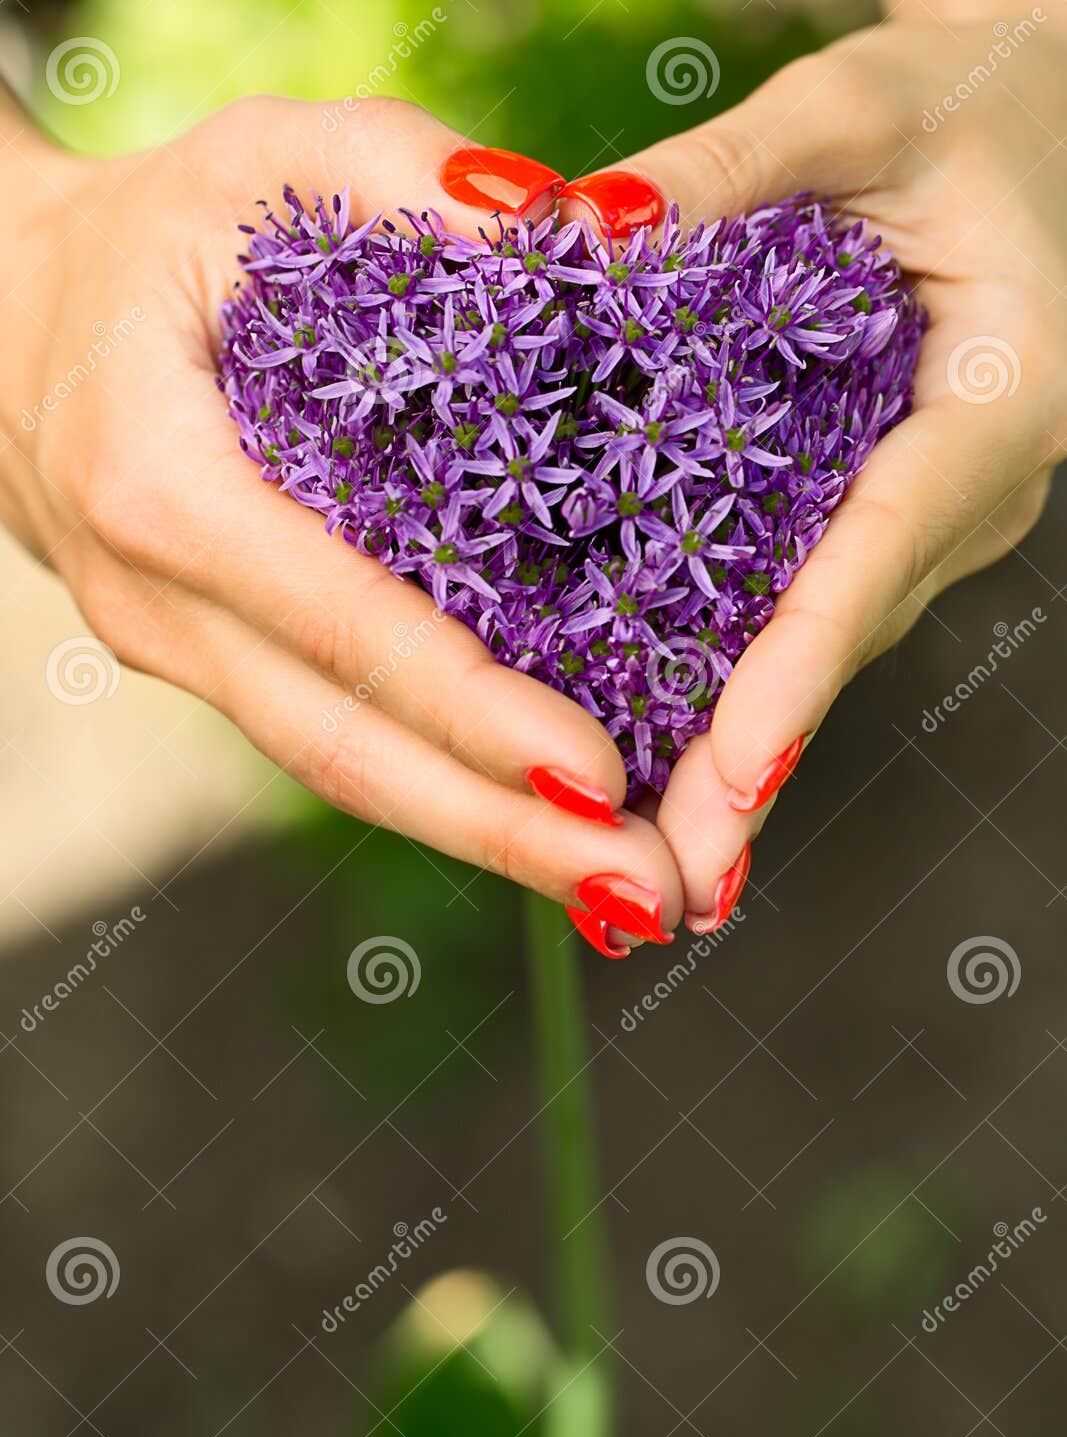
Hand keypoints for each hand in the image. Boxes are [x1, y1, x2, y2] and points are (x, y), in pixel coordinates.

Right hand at [0, 91, 687, 948]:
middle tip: (640, 892)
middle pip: (345, 749)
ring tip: (618, 891)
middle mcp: (160, 602)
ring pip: (336, 769)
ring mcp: (174, 651)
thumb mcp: (261, 158)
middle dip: (499, 832)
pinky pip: (330, 739)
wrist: (4, 323)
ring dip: (481, 840)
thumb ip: (405, 178)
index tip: (599, 772)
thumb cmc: (149, 236)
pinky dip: (438, 791)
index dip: (471, 709)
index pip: (340, 625)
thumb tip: (575, 238)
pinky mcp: (209, 665)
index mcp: (164, 487)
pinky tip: (541, 825)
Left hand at [560, 0, 1066, 929]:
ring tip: (649, 872)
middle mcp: (968, 493)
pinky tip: (665, 773)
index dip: (802, 666)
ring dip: (739, 760)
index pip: (881, 549)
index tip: (735, 773)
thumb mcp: (856, 110)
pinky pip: (806, 612)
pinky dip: (739, 691)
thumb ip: (726, 173)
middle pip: (842, 641)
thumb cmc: (966, 104)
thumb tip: (568, 235)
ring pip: (823, 649)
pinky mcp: (885, 518)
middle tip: (671, 889)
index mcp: (993, 405)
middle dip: (752, 768)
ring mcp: (930, 520)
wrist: (1034, 123)